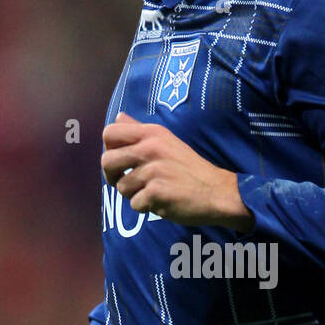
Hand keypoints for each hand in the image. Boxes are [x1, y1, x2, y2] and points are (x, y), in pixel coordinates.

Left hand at [101, 112, 253, 230]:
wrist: (217, 191)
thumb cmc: (190, 168)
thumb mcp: (167, 140)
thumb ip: (139, 130)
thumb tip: (118, 116)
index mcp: (151, 133)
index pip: (109, 132)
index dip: (109, 149)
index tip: (121, 161)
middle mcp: (150, 148)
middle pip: (107, 161)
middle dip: (112, 176)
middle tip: (128, 182)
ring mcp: (153, 171)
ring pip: (121, 187)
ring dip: (134, 194)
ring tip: (153, 191)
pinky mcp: (157, 193)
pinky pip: (135, 204)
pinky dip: (147, 207)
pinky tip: (162, 201)